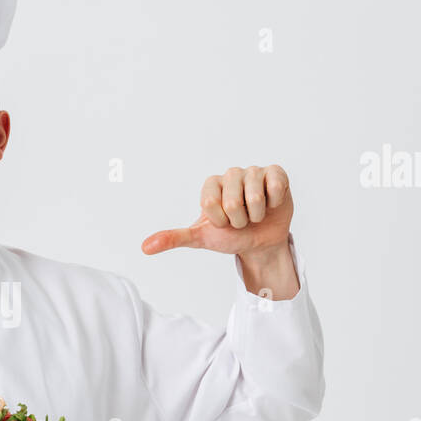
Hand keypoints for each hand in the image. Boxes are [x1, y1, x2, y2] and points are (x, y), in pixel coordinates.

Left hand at [141, 165, 292, 257]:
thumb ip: (173, 238)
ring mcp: (254, 172)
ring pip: (254, 196)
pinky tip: (271, 205)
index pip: (210, 203)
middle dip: (238, 220)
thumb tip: (145, 247)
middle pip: (232, 201)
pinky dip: (274, 203)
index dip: (220, 220)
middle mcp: (231, 175)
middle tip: (241, 220)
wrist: (260, 242)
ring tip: (255, 214)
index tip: (223, 223)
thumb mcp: (200, 238)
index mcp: (211, 185)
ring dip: (256, 215)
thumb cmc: (230, 236)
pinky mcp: (276, 174)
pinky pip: (275, 186)